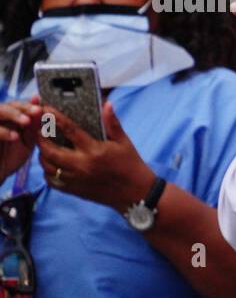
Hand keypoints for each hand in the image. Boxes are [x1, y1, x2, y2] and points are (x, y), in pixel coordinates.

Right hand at [0, 97, 42, 180]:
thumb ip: (33, 128)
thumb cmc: (9, 158)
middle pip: (7, 104)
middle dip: (23, 107)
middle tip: (37, 111)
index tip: (41, 107)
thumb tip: (42, 110)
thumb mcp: (25, 143)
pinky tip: (15, 136)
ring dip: (13, 114)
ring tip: (27, 121)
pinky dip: (3, 131)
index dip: (29, 104)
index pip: (17, 105)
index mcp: (8, 119)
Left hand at [35, 102, 155, 210]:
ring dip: (42, 155)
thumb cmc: (131, 165)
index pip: (70, 130)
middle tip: (38, 129)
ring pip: (47, 166)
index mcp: (95, 151)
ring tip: (43, 146)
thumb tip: (106, 104)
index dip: (56, 118)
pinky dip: (48, 171)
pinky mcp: (74, 190)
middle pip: (50, 150)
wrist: (135, 193)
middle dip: (40, 138)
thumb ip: (112, 123)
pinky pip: (52, 181)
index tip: (47, 109)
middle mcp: (82, 165)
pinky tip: (52, 164)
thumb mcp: (124, 142)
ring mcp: (76, 179)